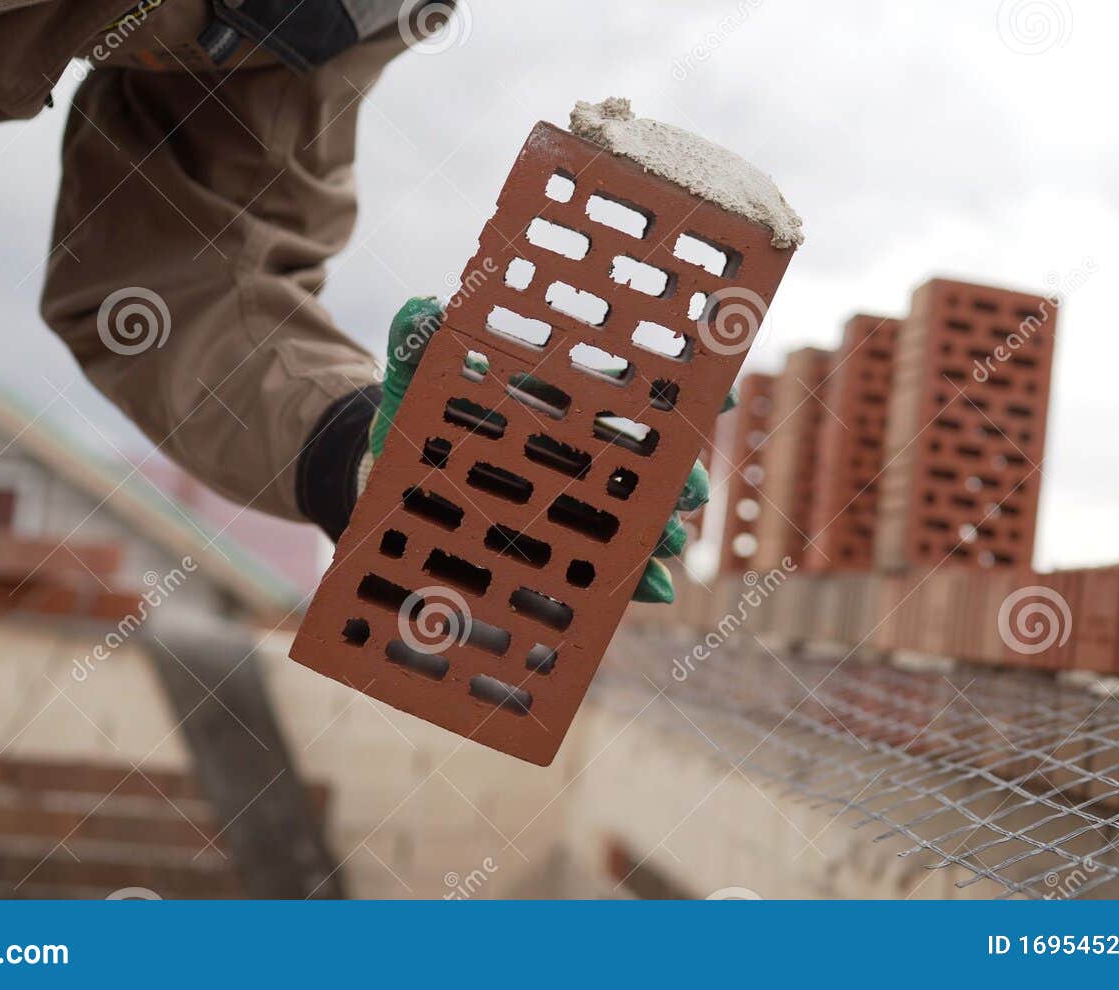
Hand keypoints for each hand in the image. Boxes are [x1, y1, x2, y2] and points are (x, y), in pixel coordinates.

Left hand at [370, 297, 729, 603]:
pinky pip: (606, 564)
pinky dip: (635, 580)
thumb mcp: (416, 378)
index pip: (630, 392)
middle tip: (689, 489)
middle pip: (648, 462)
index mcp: (561, 401)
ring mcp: (574, 503)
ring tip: (667, 542)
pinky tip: (655, 589)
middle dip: (678, 474)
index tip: (722, 392)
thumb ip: (418, 339)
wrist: (395, 476)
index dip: (678, 390)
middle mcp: (581, 452)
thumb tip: (421, 306)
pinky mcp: (561, 549)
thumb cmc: (416, 416)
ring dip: (660, 530)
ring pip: (636, 515)